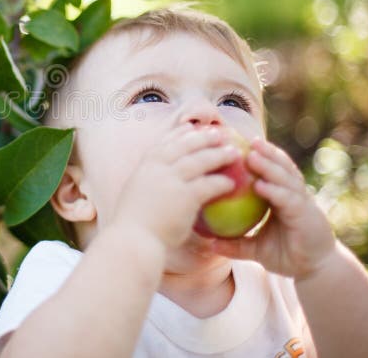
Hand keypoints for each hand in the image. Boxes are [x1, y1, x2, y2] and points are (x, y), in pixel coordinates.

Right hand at [110, 123, 237, 249]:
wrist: (133, 240)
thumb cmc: (134, 224)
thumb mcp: (136, 194)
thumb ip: (149, 183)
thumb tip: (160, 181)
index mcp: (145, 166)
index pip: (165, 142)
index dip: (180, 133)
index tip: (191, 127)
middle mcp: (157, 168)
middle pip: (185, 145)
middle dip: (203, 137)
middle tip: (220, 133)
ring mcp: (171, 180)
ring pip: (199, 161)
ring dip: (218, 154)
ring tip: (234, 153)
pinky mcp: (185, 197)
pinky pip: (208, 185)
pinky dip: (221, 182)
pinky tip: (232, 183)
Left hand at [211, 137, 336, 279]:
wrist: (315, 270)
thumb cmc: (286, 255)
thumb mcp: (256, 249)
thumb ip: (236, 244)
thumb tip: (209, 243)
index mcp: (281, 197)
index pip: (271, 171)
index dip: (260, 156)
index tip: (238, 144)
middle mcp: (294, 195)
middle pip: (281, 168)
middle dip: (266, 153)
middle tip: (247, 140)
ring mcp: (302, 204)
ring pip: (287, 179)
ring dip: (270, 167)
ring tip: (253, 155)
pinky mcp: (307, 217)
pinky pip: (290, 201)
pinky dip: (276, 192)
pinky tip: (262, 186)